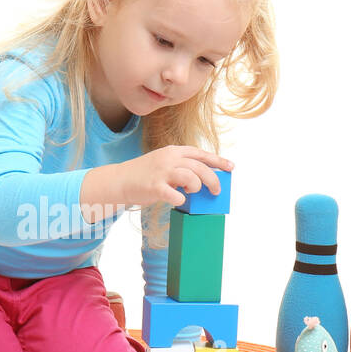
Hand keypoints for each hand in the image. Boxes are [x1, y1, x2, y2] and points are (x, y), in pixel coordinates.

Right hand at [114, 145, 232, 208]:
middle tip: (216, 191)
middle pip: (200, 167)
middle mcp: (169, 159)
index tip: (230, 167)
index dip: (218, 161)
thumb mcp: (164, 163)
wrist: (120, 180)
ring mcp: (162, 172)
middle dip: (213, 180)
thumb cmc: (145, 174)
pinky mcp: (155, 187)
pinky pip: (176, 196)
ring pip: (192, 178)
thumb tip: (204, 178)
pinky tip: (178, 201)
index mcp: (173, 151)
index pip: (201, 154)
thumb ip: (182, 166)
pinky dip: (180, 200)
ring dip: (196, 188)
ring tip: (190, 192)